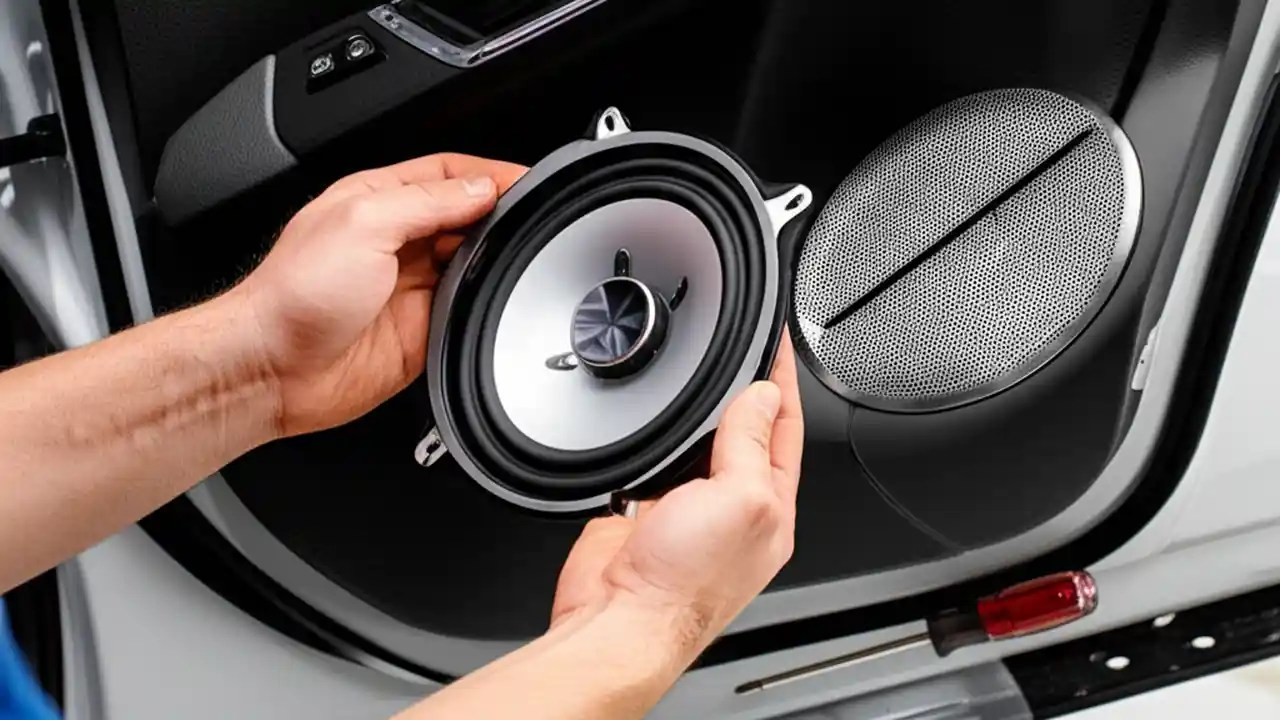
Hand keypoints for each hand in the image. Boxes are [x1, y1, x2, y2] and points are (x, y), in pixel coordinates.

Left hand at [231, 153, 525, 436]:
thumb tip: (479, 190)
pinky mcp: (423, 328)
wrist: (274, 369)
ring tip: (505, 261)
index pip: (449, 173)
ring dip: (493, 261)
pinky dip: (484, 305)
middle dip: (499, 216)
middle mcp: (398, 239)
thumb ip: (427, 201)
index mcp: (379, 199)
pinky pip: (468, 311)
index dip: (490, 174)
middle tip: (526, 223)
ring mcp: (412, 285)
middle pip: (468, 216)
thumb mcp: (363, 222)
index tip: (526, 181)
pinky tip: (486, 300)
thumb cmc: (294, 295)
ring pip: (474, 263)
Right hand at [551, 332, 803, 660]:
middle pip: (745, 435)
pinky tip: (656, 430)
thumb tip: (761, 397)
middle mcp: (734, 512)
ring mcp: (688, 513)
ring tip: (702, 382)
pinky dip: (656, 445)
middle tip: (741, 353)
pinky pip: (656, 466)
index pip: (785, 431)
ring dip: (699, 420)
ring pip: (701, 448)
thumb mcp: (740, 498)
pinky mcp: (645, 513)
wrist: (618, 622)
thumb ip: (751, 443)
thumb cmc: (683, 586)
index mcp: (771, 509)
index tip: (774, 346)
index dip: (781, 384)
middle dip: (744, 395)